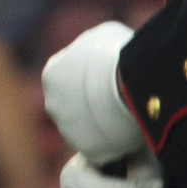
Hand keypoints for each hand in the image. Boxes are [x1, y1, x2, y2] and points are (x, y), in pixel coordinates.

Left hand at [38, 22, 141, 162]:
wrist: (128, 82)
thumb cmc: (118, 52)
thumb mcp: (102, 36)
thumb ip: (92, 51)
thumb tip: (102, 55)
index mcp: (53, 74)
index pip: (69, 80)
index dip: (92, 81)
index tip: (112, 80)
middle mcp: (53, 104)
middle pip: (75, 108)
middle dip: (95, 106)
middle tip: (123, 100)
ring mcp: (69, 131)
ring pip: (89, 130)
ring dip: (104, 125)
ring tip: (132, 114)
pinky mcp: (90, 151)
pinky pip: (105, 147)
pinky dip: (117, 142)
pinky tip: (133, 131)